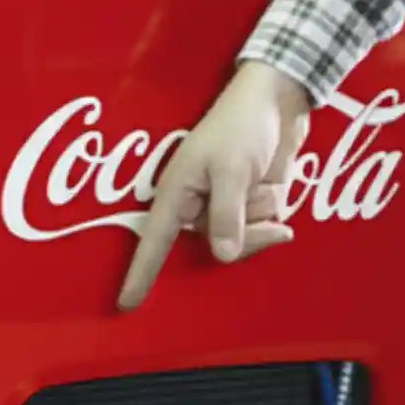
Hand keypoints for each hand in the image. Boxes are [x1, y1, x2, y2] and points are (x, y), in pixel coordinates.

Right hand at [116, 62, 310, 310]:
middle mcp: (196, 207)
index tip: (126, 305)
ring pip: (243, 241)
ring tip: (260, 181)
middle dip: (242, 232)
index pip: (153, 243)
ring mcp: (225, 209)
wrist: (278, 98)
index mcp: (177, 194)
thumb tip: (223, 256)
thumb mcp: (231, 169)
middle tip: (253, 197)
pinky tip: (272, 186)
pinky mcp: (250, 207)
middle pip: (214, 248)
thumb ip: (225, 215)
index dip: (140, 274)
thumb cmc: (242, 125)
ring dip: (260, 214)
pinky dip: (272, 210)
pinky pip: (262, 230)